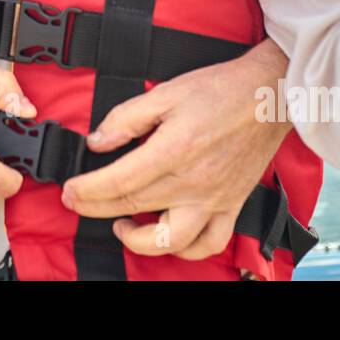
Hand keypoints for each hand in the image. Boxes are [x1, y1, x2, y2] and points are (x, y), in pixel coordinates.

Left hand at [59, 40, 290, 259]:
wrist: (269, 94)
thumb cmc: (222, 90)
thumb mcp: (166, 91)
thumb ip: (127, 117)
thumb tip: (98, 141)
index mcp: (175, 150)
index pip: (120, 182)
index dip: (88, 190)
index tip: (70, 190)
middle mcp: (194, 181)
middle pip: (134, 206)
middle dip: (96, 208)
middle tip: (77, 202)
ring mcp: (214, 198)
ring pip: (170, 240)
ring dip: (138, 240)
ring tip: (121, 225)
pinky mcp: (231, 205)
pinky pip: (209, 243)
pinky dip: (185, 249)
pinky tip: (166, 235)